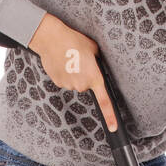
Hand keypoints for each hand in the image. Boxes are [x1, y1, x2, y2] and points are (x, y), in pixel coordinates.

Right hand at [28, 14, 117, 131]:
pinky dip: (64, 72)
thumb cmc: (74, 41)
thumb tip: (96, 65)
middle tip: (80, 60)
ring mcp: (68, 85)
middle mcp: (81, 85)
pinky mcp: (58, 82)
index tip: (113, 127)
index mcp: (94, 78)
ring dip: (74, 72)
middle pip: (86, 85)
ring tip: (70, 58)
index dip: (110, 116)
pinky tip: (62, 61)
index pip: (104, 101)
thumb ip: (97, 62)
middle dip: (85, 75)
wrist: (52, 39)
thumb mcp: (94, 49)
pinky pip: (65, 80)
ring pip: (74, 82)